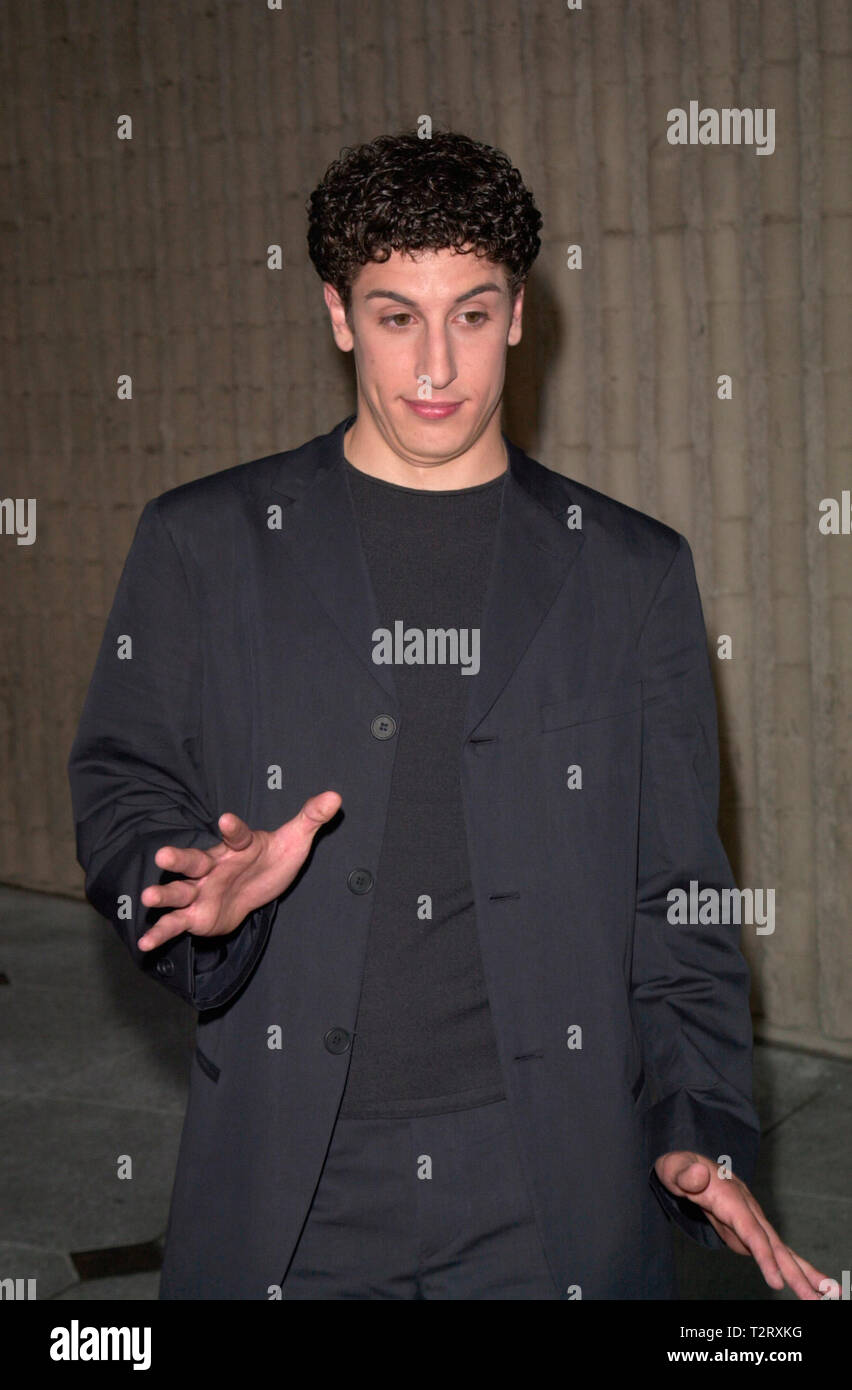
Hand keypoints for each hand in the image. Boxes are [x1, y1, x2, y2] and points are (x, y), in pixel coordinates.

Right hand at [137, 792, 341, 950]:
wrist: (257, 888)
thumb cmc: (271, 860)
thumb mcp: (294, 841)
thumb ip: (311, 818)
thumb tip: (335, 797)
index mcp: (238, 847)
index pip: (236, 836)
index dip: (233, 829)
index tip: (227, 820)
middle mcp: (214, 867)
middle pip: (194, 860)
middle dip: (180, 859)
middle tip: (163, 855)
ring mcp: (202, 891)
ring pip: (180, 890)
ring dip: (164, 894)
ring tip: (148, 897)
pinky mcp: (197, 915)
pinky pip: (176, 923)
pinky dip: (161, 932)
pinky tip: (145, 942)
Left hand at [654, 1150, 831, 1299]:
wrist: (689, 1166)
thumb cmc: (680, 1168)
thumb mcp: (674, 1167)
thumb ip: (684, 1173)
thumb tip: (698, 1176)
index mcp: (732, 1197)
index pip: (751, 1231)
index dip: (765, 1255)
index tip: (776, 1282)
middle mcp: (749, 1209)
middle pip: (774, 1244)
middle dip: (796, 1272)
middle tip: (820, 1296)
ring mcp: (752, 1220)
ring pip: (779, 1250)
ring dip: (802, 1273)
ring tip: (825, 1296)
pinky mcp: (750, 1231)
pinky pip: (772, 1252)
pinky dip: (789, 1268)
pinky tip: (807, 1286)